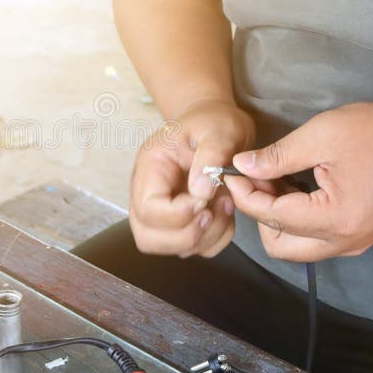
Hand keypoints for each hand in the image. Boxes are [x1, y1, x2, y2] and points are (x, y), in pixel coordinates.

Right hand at [129, 99, 255, 256]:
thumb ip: (210, 158)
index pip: (148, 209)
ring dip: (205, 237)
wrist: (216, 124)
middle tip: (213, 210)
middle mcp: (148, 194)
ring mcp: (162, 211)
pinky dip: (215, 240)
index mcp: (150, 168)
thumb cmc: (213, 123)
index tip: (207, 199)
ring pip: (172, 248)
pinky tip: (224, 213)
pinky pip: (194, 249)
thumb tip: (200, 193)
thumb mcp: (218, 130)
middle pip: (148, 238)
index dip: (178, 214)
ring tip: (224, 205)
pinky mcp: (181, 222)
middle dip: (188, 235)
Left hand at [225, 102, 372, 262]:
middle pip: (278, 245)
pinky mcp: (356, 235)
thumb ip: (277, 156)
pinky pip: (313, 239)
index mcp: (332, 219)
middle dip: (259, 212)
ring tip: (277, 178)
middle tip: (258, 177)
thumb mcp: (321, 136)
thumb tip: (242, 165)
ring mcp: (352, 242)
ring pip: (295, 246)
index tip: (232, 172)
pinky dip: (295, 218)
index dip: (244, 194)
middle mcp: (342, 241)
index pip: (270, 217)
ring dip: (276, 216)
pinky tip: (296, 185)